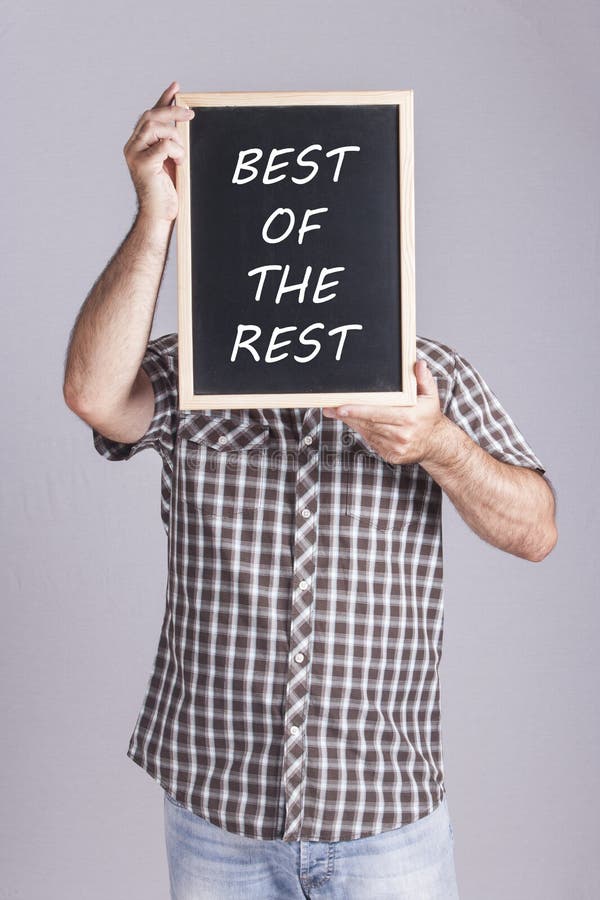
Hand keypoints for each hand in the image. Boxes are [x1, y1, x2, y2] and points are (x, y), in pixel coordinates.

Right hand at [123, 81, 193, 222]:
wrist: (160, 215)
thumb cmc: (167, 192)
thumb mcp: (171, 160)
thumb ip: (172, 141)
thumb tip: (183, 121)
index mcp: (138, 143)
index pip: (150, 115)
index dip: (163, 99)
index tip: (177, 87)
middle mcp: (132, 146)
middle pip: (151, 115)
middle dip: (172, 111)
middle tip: (191, 114)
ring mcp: (134, 154)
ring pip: (155, 126)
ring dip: (175, 135)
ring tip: (181, 153)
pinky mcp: (142, 164)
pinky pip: (164, 145)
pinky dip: (176, 151)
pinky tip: (178, 163)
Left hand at [322, 360, 446, 464]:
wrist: (436, 443)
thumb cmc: (429, 416)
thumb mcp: (431, 395)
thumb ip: (424, 379)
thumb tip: (419, 364)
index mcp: (410, 417)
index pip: (379, 413)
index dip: (358, 410)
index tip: (341, 407)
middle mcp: (402, 434)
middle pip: (369, 423)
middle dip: (348, 416)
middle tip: (330, 408)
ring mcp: (396, 447)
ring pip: (368, 432)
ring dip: (353, 423)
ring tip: (338, 413)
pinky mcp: (392, 456)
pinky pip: (372, 442)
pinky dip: (363, 432)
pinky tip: (355, 423)